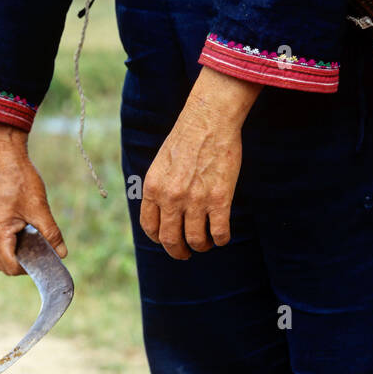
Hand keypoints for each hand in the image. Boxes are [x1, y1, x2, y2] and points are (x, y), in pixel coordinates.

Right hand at [0, 121, 66, 274]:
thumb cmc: (20, 178)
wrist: (3, 153)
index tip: (46, 260)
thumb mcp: (39, 208)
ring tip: (35, 237)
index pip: (11, 266)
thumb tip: (62, 253)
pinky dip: (10, 240)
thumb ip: (51, 233)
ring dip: (16, 250)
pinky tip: (25, 226)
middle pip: (2, 263)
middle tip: (42, 250)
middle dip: (23, 262)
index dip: (30, 268)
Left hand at [140, 65, 260, 259]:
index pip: (150, 227)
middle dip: (178, 252)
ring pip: (195, 240)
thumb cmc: (187, 137)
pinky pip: (219, 232)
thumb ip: (160, 188)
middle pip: (170, 240)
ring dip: (201, 246)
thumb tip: (162, 210)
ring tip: (206, 242)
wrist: (209, 120)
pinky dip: (221, 239)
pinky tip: (222, 235)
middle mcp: (171, 198)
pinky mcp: (219, 199)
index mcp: (153, 188)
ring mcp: (195, 200)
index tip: (168, 240)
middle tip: (186, 253)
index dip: (158, 239)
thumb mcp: (161, 163)